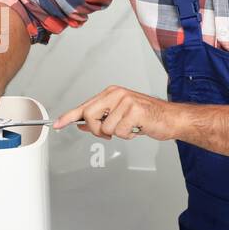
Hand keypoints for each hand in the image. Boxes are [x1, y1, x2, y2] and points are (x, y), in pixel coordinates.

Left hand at [54, 86, 180, 140]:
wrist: (172, 119)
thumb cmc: (149, 117)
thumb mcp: (121, 117)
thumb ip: (101, 119)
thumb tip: (82, 125)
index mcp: (111, 93)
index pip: (85, 105)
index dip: (69, 116)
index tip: (57, 124)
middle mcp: (117, 94)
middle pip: (89, 116)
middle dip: (97, 130)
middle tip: (109, 133)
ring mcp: (126, 101)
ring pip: (105, 128)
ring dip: (118, 134)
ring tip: (130, 128)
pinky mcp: (134, 111)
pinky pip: (119, 132)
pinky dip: (128, 136)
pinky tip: (137, 129)